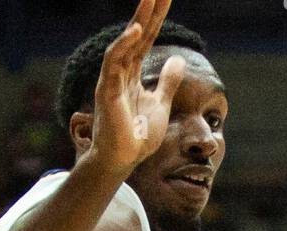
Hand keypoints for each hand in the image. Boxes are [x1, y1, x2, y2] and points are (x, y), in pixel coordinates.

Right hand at [90, 0, 186, 177]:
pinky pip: (114, 61)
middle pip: (137, 34)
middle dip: (148, 11)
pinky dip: (124, 44)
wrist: (122, 160)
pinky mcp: (107, 90)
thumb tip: (178, 59)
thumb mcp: (160, 103)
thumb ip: (167, 81)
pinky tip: (137, 30)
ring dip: (139, 20)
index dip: (156, 19)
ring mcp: (112, 78)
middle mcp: (120, 70)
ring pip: (126, 41)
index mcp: (132, 72)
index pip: (146, 39)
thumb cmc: (137, 135)